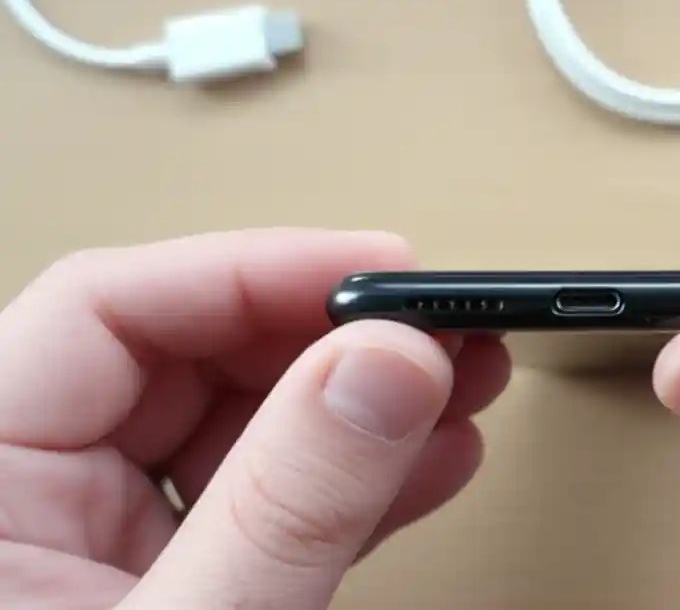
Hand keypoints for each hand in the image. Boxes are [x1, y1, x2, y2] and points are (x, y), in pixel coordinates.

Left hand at [0, 230, 510, 607]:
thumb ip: (285, 507)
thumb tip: (385, 368)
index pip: (102, 312)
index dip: (250, 272)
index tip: (375, 273)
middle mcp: (32, 502)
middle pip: (189, 358)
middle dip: (334, 340)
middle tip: (439, 333)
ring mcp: (102, 548)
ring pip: (244, 428)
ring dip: (367, 404)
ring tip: (464, 384)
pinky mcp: (172, 588)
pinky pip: (269, 504)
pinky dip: (356, 481)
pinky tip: (432, 456)